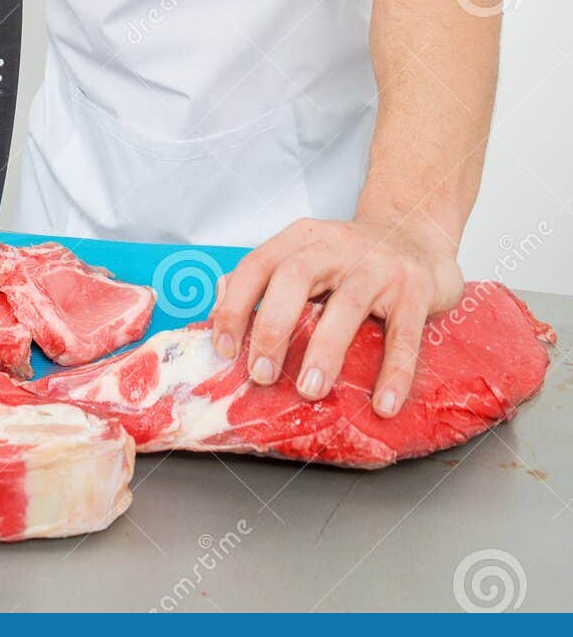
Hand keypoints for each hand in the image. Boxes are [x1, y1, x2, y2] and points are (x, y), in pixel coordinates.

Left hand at [210, 215, 463, 415]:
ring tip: (310, 390)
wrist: (419, 233)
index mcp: (303, 238)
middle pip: (295, 276)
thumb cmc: (354, 259)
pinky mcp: (415, 288)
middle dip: (272, 327)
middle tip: (261, 374)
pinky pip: (404, 334)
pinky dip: (394, 371)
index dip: (235, 305)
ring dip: (325, 351)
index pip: (258, 264)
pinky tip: (383, 403)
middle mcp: (337, 245)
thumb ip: (267, 278)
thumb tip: (218, 305)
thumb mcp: (308, 255)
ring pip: (347, 305)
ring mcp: (379, 265)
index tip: (223, 348)